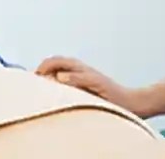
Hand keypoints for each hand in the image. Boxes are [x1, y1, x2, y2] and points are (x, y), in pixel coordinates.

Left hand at [34, 55, 151, 116]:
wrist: (132, 103)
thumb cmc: (107, 100)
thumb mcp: (87, 93)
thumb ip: (73, 88)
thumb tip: (54, 88)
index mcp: (80, 72)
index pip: (58, 62)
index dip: (44, 66)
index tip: (32, 76)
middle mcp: (85, 70)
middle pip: (61, 60)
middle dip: (46, 64)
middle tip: (34, 75)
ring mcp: (93, 75)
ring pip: (71, 65)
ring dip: (54, 66)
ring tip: (41, 72)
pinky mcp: (100, 83)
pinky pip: (83, 77)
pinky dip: (72, 77)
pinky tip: (61, 79)